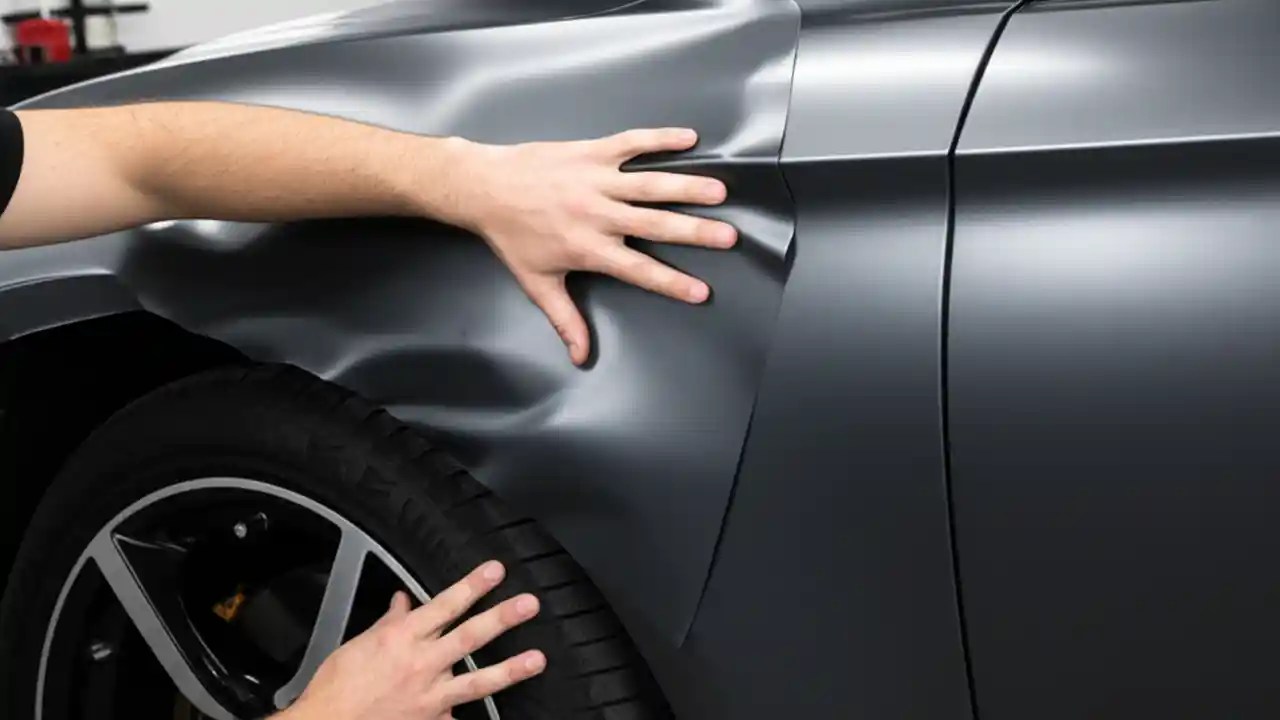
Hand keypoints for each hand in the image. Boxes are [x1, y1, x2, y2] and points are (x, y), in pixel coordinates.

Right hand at [278, 561, 542, 719]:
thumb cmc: (336, 688)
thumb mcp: (359, 645)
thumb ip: (390, 623)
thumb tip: (404, 601)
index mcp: (401, 639)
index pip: (444, 605)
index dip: (472, 586)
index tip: (495, 570)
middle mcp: (420, 666)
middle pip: (469, 637)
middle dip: (501, 618)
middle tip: (529, 604)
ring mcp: (429, 698)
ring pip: (477, 682)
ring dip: (510, 670)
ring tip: (537, 659)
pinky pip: (455, 716)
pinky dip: (463, 711)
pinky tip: (488, 712)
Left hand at [449, 128, 737, 364]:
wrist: (485, 188)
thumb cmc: (512, 236)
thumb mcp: (538, 283)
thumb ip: (565, 320)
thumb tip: (580, 357)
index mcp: (588, 248)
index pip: (638, 270)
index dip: (671, 282)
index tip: (701, 291)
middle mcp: (597, 214)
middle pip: (655, 225)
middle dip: (694, 232)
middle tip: (728, 236)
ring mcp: (596, 180)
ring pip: (650, 183)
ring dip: (686, 187)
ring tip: (719, 192)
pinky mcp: (591, 152)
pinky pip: (632, 143)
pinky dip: (660, 138)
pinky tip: (689, 139)